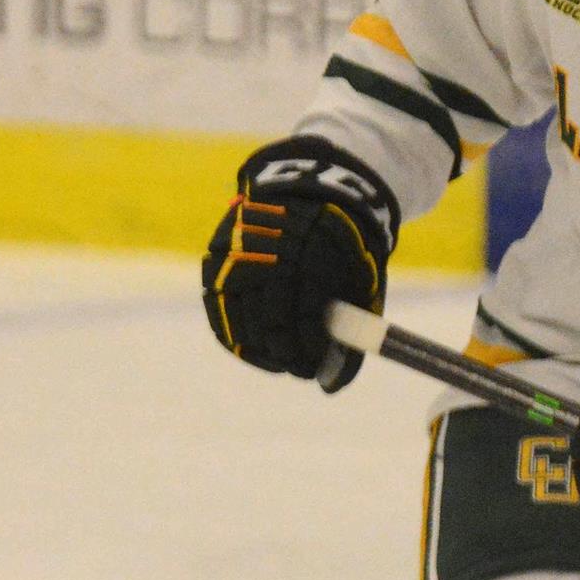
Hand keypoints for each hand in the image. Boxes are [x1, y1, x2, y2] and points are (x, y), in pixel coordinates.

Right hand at [202, 137, 399, 390]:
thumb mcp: (363, 283)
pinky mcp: (216, 254)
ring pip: (238, 317)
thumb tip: (329, 387)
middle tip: (299, 368)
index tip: (314, 368)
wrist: (313, 192)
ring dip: (258, 347)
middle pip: (270, 321)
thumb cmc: (343, 249)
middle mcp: (271, 251)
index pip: (304, 317)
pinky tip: (252, 345)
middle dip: (285, 354)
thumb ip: (351, 333)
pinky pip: (217, 305)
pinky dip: (233, 332)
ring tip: (279, 361)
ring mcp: (239, 251)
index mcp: (314, 254)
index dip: (308, 350)